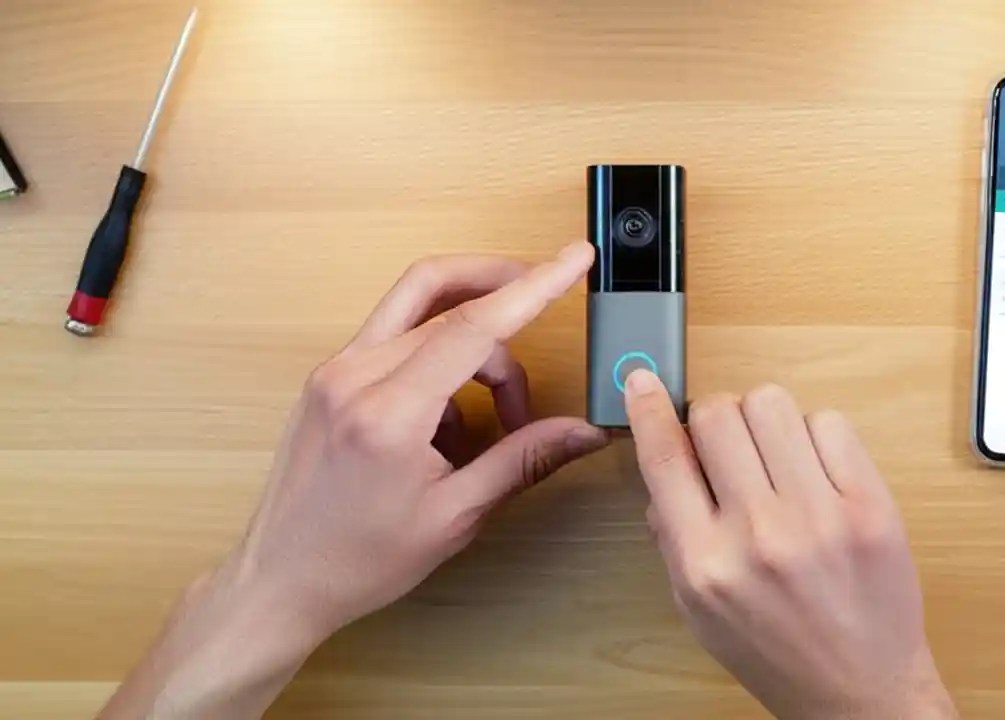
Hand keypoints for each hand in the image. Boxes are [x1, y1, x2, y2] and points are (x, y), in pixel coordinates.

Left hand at [100, 242, 608, 719]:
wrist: (279, 581)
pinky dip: (438, 358)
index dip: (533, 287)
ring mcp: (334, 371)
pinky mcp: (328, 377)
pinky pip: (396, 337)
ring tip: (498, 407)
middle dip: (508, 320)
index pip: (474, 325)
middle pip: (450, 304)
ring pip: (418, 306)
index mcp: (387, 414)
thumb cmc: (358, 560)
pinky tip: (451, 423)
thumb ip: (522, 461)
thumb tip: (582, 433)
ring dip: (472, 332)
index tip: (572, 259)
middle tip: (545, 324)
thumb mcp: (455, 517)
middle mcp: (353, 377)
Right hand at [625, 372, 956, 719]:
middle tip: (730, 446)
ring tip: (778, 460)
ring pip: (772, 403)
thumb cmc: (776, 650)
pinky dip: (817, 436)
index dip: (646, 407)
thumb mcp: (697, 607)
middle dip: (714, 419)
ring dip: (765, 421)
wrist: (859, 692)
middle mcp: (757, 536)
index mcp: (704, 564)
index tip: (642, 379)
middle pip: (716, 414)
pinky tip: (817, 474)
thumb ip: (671, 532)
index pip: (663, 457)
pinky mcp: (870, 506)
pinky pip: (830, 423)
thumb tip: (663, 456)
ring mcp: (819, 518)